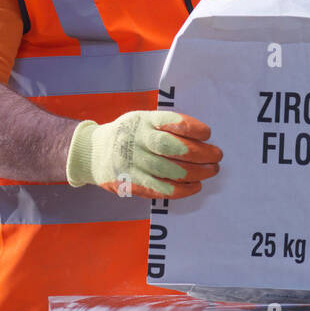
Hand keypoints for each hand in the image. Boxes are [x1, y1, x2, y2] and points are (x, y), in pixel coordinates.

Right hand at [65, 110, 220, 197]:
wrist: (92, 152)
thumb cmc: (129, 134)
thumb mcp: (143, 120)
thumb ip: (167, 126)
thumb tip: (203, 139)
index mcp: (142, 121)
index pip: (171, 122)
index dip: (193, 128)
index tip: (208, 133)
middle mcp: (136, 140)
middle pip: (172, 148)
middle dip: (201, 153)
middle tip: (217, 156)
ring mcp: (131, 163)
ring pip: (169, 171)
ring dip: (196, 173)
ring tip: (211, 171)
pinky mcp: (130, 183)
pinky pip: (160, 189)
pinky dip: (181, 190)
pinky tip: (195, 186)